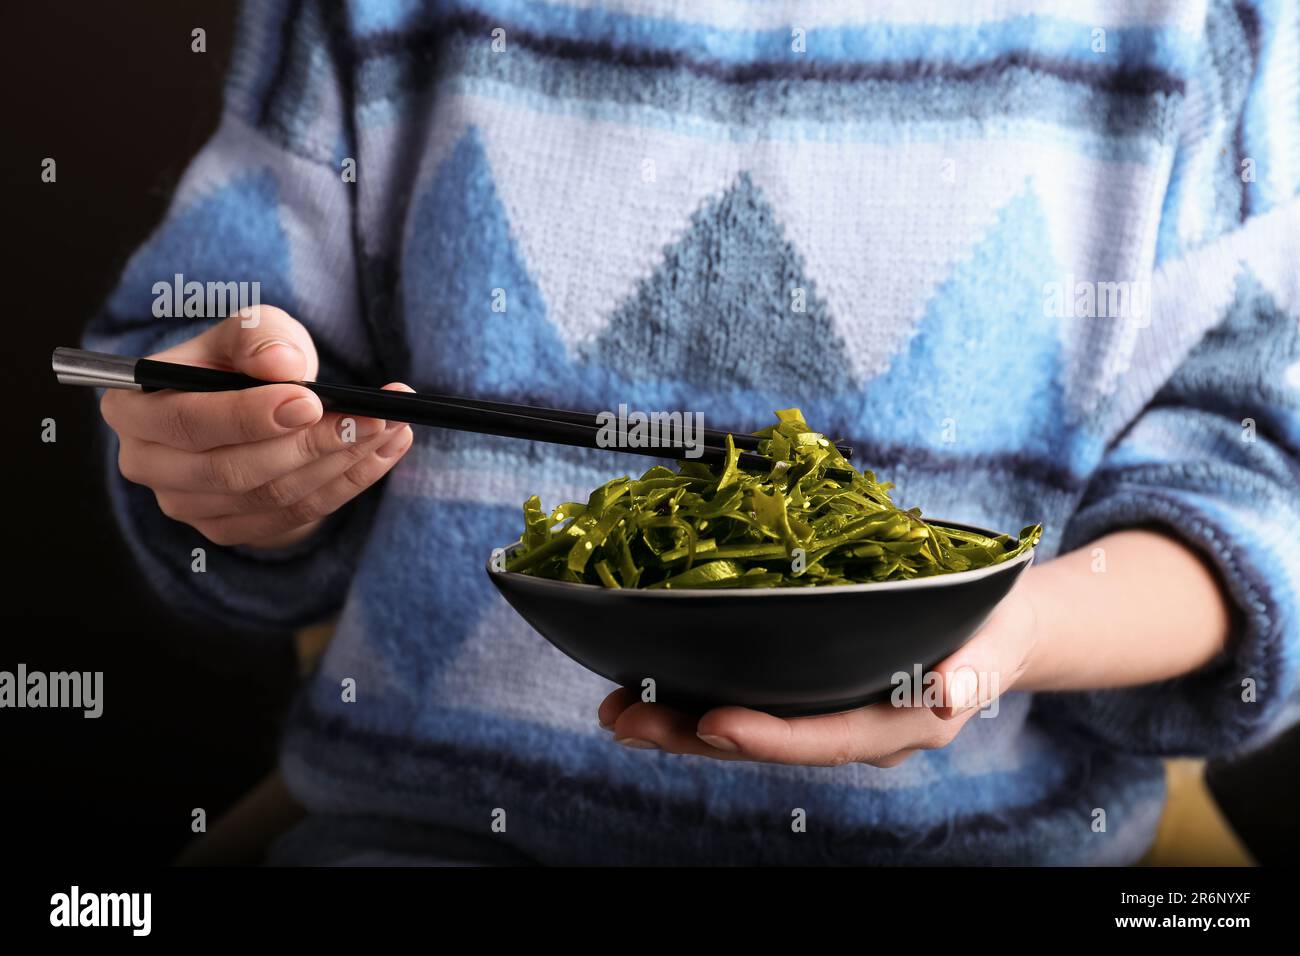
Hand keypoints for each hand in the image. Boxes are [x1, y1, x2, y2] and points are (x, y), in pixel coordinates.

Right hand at [100, 306, 414, 549]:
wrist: (250, 405)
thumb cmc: (241, 360)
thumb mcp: (247, 331)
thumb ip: (260, 337)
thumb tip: (285, 366)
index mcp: (135, 410)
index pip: (187, 422)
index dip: (250, 416)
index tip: (310, 401)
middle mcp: (149, 466)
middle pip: (235, 471)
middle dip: (312, 443)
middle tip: (372, 417)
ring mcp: (189, 507)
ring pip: (274, 496)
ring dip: (342, 462)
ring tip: (391, 425)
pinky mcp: (231, 530)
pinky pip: (298, 515)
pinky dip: (350, 482)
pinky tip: (386, 449)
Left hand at [597, 582, 1039, 766]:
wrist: (993, 627)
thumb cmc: (991, 629)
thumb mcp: (992, 643)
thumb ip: (972, 669)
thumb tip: (948, 692)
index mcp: (895, 725)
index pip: (824, 739)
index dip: (768, 736)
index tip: (710, 723)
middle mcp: (850, 727)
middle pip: (765, 742)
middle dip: (691, 736)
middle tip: (623, 721)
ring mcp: (825, 710)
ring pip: (746, 726)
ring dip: (676, 721)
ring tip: (614, 709)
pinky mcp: (809, 688)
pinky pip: (750, 699)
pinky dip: (695, 695)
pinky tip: (647, 686)